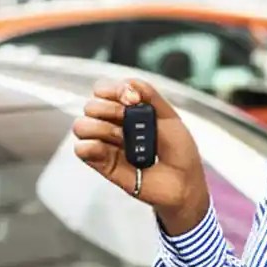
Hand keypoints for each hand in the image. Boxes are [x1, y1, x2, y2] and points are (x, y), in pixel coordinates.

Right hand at [72, 77, 211, 234]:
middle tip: (131, 123)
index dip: (113, 90)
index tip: (131, 99)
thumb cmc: (179, 150)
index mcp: (127, 111)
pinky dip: (90, 146)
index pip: (104, 90)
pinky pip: (82, 149)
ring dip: (101, 128)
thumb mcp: (169, 116)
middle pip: (91, 105)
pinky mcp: (102, 165)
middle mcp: (113, 125)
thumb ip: (149, 95)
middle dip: (110, 110)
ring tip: (122, 140)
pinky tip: (108, 149)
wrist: (185, 182)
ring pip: (82, 125)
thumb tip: (128, 84)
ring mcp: (106, 145)